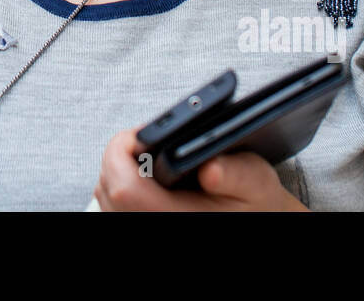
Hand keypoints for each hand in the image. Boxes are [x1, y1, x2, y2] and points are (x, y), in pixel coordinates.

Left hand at [93, 125, 308, 210]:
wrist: (258, 221)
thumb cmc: (257, 203)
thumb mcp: (257, 183)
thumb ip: (236, 173)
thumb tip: (210, 169)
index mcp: (180, 217)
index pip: (125, 190)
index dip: (122, 152)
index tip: (141, 134)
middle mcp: (157, 225)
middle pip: (108, 189)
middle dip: (119, 155)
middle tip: (145, 139)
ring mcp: (142, 229)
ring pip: (105, 198)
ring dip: (118, 171)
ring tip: (146, 155)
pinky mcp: (140, 225)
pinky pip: (113, 208)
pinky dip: (121, 187)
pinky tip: (144, 175)